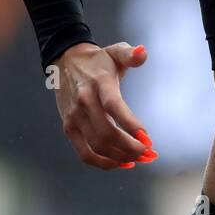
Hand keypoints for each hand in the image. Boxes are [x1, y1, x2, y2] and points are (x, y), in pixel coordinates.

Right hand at [53, 42, 157, 169]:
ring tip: (139, 158)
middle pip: (106, 132)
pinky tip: (120, 162)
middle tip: (148, 153)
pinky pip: (84, 153)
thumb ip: (130, 54)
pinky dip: (103, 163)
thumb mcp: (116, 51)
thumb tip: (142, 52)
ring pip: (97, 146)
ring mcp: (74, 116)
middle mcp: (84, 101)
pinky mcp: (68, 127)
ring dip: (120, 157)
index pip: (114, 106)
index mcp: (99, 83)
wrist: (66, 62)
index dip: (130, 124)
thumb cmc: (99, 60)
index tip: (147, 138)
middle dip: (130, 147)